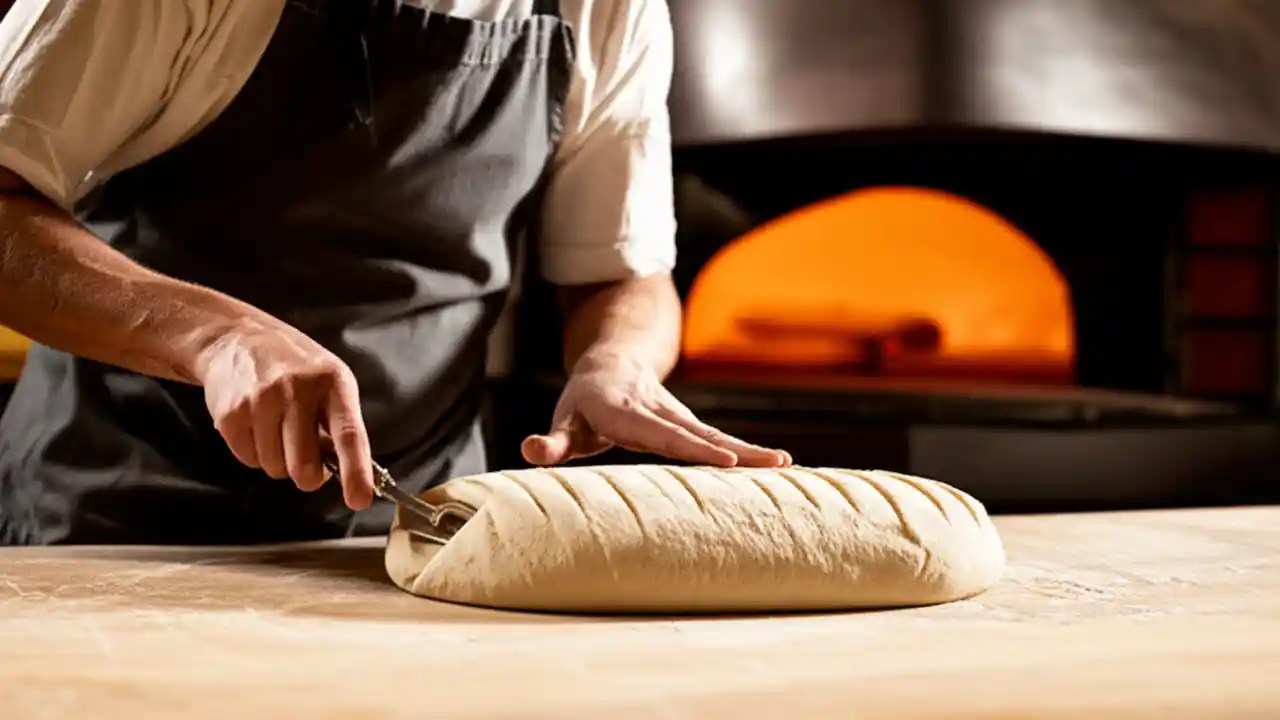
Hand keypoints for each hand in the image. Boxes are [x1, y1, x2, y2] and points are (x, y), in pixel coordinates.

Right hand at [195, 321, 374, 508]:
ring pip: (274, 468)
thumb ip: (339, 421)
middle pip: (304, 466)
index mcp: (332, 381)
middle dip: (307, 474)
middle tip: (305, 457)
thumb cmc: (292, 366)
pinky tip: (256, 425)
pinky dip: (255, 453)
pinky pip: (249, 460)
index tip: (360, 500)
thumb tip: (344, 471)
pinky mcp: (230, 415)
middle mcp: (296, 390)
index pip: (348, 434)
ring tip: (276, 428)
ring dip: (278, 460)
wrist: (235, 339)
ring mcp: (260, 402)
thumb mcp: (328, 379)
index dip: (356, 471)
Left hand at [522, 351, 791, 467]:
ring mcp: (679, 416)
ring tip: (785, 464)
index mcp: (627, 412)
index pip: (663, 434)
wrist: (612, 363)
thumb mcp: (562, 422)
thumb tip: (530, 451)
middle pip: (701, 434)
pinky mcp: (691, 425)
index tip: (726, 461)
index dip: (693, 448)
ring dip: (751, 450)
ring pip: (716, 435)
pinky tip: (775, 466)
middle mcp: (659, 411)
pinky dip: (747, 453)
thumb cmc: (582, 404)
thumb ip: (549, 442)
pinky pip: (719, 440)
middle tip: (774, 463)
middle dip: (737, 450)